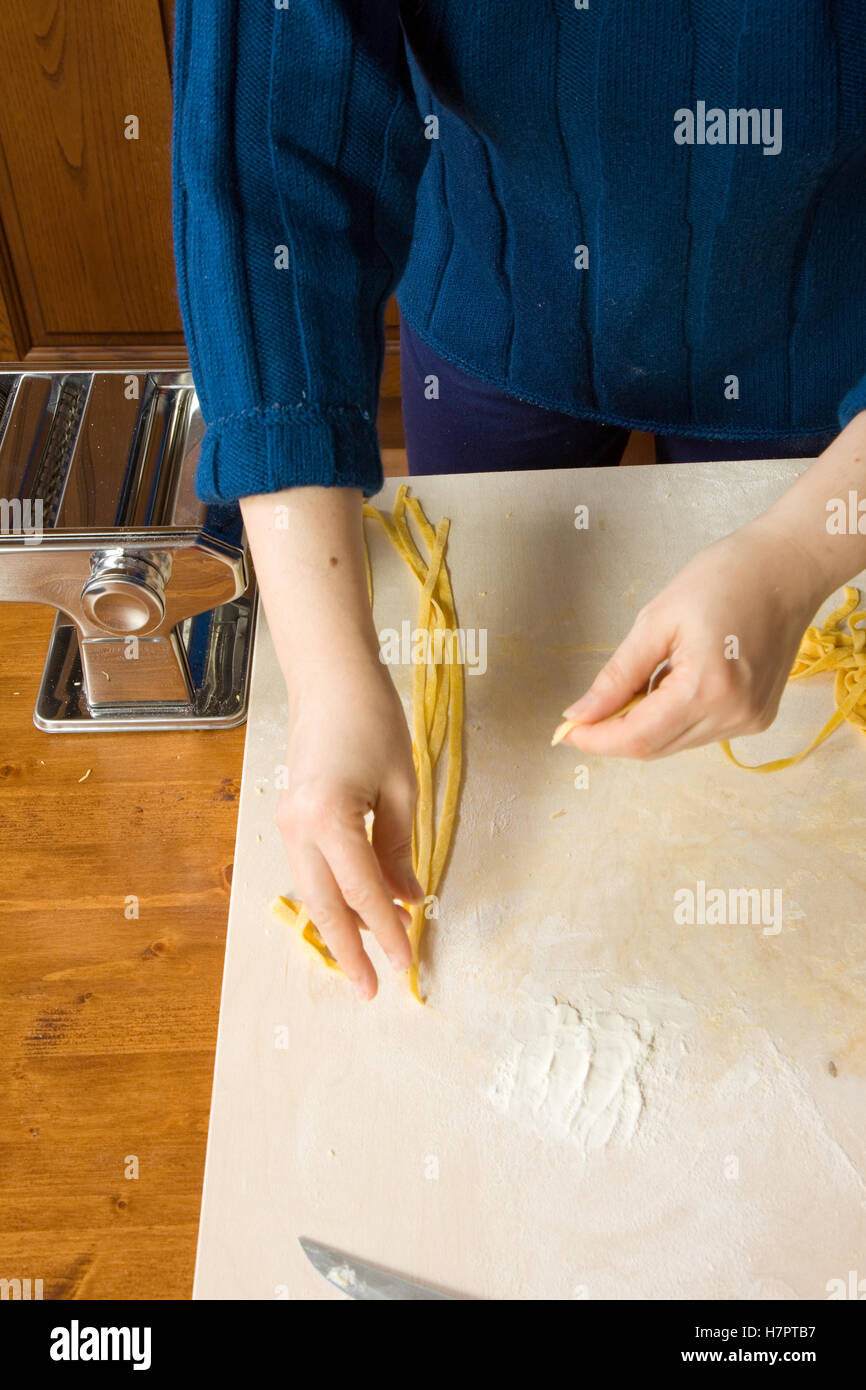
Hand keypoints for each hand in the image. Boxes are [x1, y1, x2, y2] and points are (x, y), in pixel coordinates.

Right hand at [277, 655, 422, 999]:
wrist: (331, 679)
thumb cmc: (372, 721)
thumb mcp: (401, 786)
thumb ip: (400, 848)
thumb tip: (410, 898)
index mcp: (329, 817)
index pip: (362, 891)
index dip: (386, 931)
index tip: (407, 963)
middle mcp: (298, 826)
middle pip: (324, 904)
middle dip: (348, 949)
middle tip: (371, 990)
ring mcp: (287, 823)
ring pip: (312, 891)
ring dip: (339, 925)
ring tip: (366, 959)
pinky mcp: (290, 818)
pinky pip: (310, 870)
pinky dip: (332, 896)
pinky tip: (356, 912)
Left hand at [556, 517, 825, 758]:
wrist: (789, 567)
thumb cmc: (726, 578)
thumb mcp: (657, 620)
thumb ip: (617, 676)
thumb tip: (580, 714)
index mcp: (707, 689)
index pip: (637, 738)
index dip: (595, 740)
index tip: (564, 730)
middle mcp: (733, 715)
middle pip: (655, 748)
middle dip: (614, 734)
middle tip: (584, 712)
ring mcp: (749, 720)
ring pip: (675, 743)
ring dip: (644, 725)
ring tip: (642, 678)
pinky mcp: (757, 717)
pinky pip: (699, 731)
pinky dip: (673, 717)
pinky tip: (673, 682)